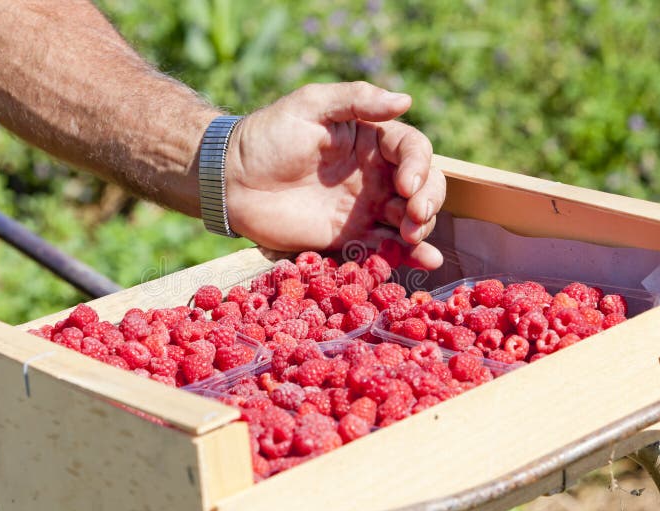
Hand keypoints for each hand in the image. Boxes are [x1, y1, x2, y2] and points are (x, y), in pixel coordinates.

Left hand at [225, 82, 445, 268]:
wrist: (232, 180)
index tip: (406, 184)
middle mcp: (376, 175)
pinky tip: (428, 262)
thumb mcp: (309, 105)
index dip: (419, 166)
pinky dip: (410, 256)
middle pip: (423, 186)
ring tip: (411, 236)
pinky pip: (387, 248)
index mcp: (371, 140)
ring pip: (411, 218)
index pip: (413, 150)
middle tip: (413, 214)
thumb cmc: (268, 136)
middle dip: (427, 200)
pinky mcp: (350, 239)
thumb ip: (355, 99)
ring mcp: (365, 209)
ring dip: (421, 228)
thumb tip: (406, 100)